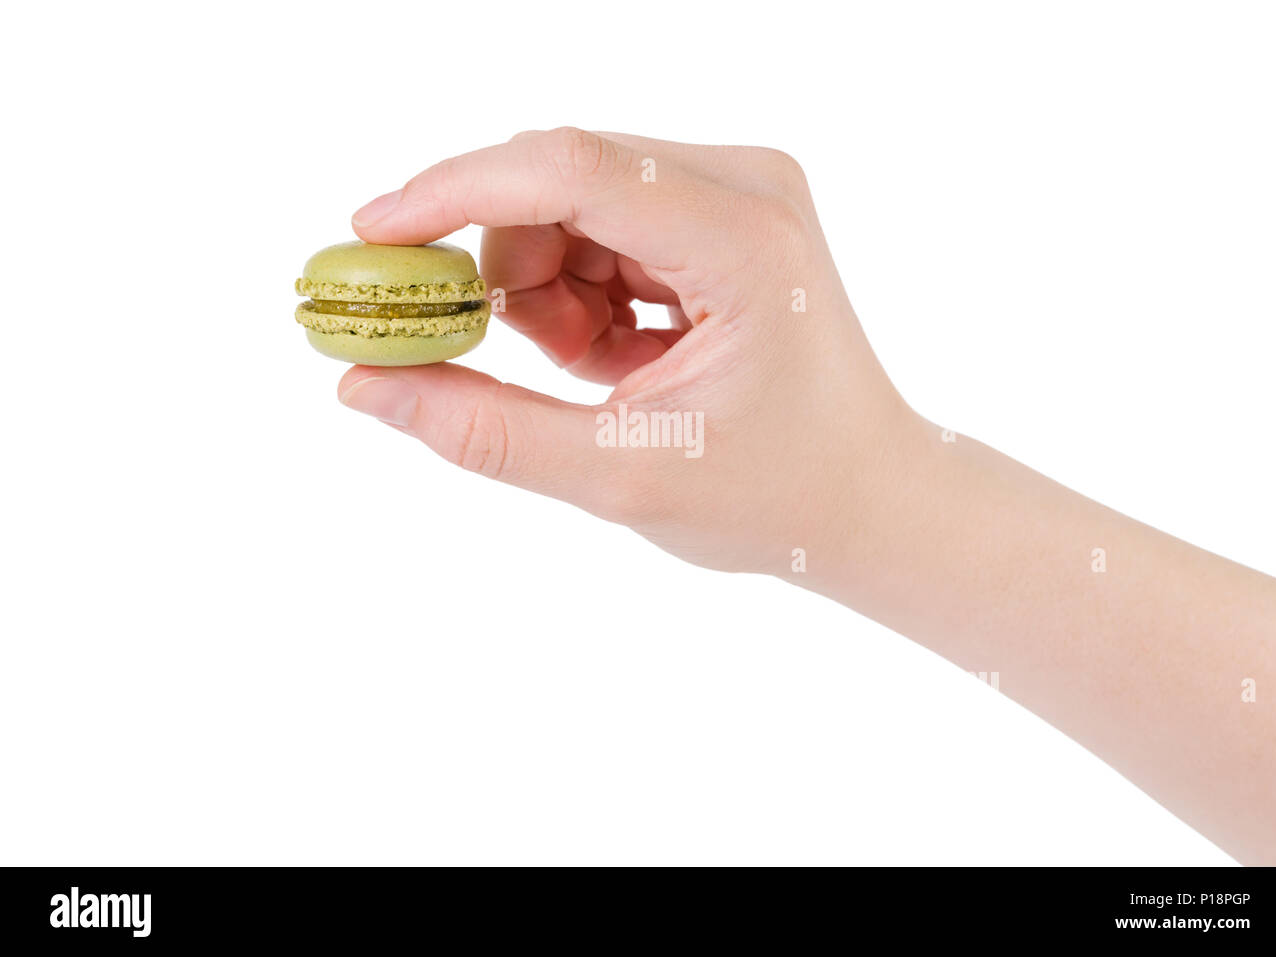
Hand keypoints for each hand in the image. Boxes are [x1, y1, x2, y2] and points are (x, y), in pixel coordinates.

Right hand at [342, 128, 917, 574]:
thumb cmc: (776, 495)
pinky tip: (624, 358)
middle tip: (487, 350)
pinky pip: (599, 226)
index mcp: (741, 240)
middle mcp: (745, 185)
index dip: (452, 192)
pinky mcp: (719, 212)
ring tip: (601, 376)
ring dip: (547, 294)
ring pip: (568, 205)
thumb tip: (364, 385)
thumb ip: (487, 430)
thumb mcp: (622, 475)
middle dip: (503, 270)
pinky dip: (582, 296)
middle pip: (557, 180)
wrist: (868, 499)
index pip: (566, 170)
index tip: (369, 238)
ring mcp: (736, 192)